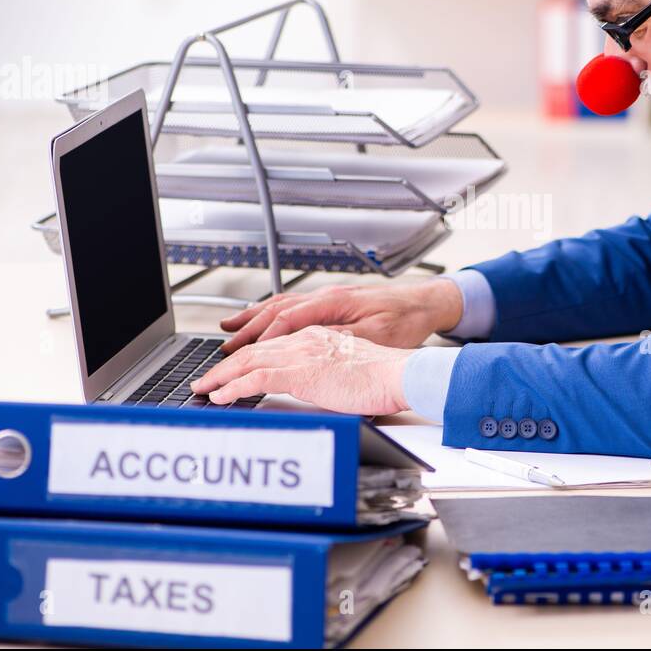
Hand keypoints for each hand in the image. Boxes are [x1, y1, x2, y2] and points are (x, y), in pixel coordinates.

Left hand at [190, 325, 414, 414]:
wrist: (400, 373)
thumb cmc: (385, 376)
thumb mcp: (350, 369)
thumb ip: (329, 372)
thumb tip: (320, 385)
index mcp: (317, 337)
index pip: (272, 344)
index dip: (246, 356)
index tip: (230, 368)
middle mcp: (305, 340)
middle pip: (254, 349)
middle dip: (225, 365)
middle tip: (205, 379)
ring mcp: (302, 354)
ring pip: (248, 361)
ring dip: (221, 376)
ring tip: (204, 388)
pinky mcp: (302, 372)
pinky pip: (256, 378)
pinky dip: (234, 387)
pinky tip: (221, 395)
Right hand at [218, 278, 462, 353]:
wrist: (426, 302)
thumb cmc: (406, 320)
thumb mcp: (377, 335)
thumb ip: (342, 340)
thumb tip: (311, 347)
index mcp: (335, 302)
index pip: (288, 318)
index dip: (263, 337)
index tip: (243, 355)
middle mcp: (326, 296)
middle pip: (277, 310)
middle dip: (248, 329)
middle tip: (224, 349)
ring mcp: (327, 297)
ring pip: (280, 305)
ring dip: (253, 319)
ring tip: (228, 331)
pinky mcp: (332, 303)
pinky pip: (292, 306)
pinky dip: (271, 314)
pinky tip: (261, 322)